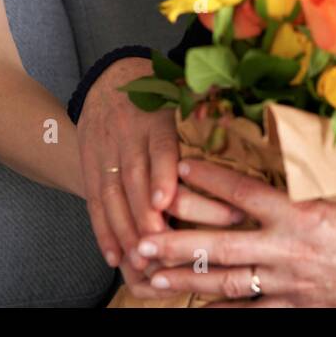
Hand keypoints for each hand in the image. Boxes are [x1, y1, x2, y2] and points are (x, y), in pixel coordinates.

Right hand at [75, 59, 243, 295]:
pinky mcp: (89, 164)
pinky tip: (114, 256)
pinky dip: (103, 230)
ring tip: (139, 259)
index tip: (167, 202)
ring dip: (124, 230)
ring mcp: (105, 149)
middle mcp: (127, 132)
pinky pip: (94, 200)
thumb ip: (207, 115)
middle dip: (144, 215)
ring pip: (111, 193)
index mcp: (157, 114)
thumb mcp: (182, 94)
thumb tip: (246, 134)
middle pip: (133, 176)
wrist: (111, 77)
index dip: (161, 173)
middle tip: (159, 247)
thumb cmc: (161, 92)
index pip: (159, 145)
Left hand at [135, 159, 335, 306]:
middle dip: (175, 243)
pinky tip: (201, 312)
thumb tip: (277, 189)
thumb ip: (306, 201)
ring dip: (186, 281)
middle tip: (138, 239)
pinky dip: (226, 312)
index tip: (178, 166)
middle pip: (219, 245)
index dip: (208, 178)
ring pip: (227, 283)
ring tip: (152, 279)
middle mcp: (291, 248)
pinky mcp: (303, 308)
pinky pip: (255, 312)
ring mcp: (294, 283)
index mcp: (303, 213)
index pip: (243, 192)